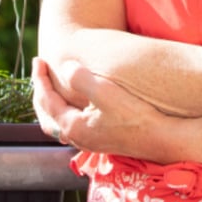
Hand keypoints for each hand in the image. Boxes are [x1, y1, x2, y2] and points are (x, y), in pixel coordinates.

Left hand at [32, 56, 175, 160]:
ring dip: (52, 101)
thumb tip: (66, 67)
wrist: (163, 139)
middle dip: (40, 91)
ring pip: (58, 121)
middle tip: (40, 69)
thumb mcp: (107, 92)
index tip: (38, 60)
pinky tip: (74, 99)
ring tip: (52, 83)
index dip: (39, 78)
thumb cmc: (137, 116)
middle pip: (46, 115)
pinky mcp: (100, 139)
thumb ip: (81, 79)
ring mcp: (89, 141)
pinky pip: (71, 123)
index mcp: (73, 126)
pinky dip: (65, 108)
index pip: (46, 101)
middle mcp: (78, 137)